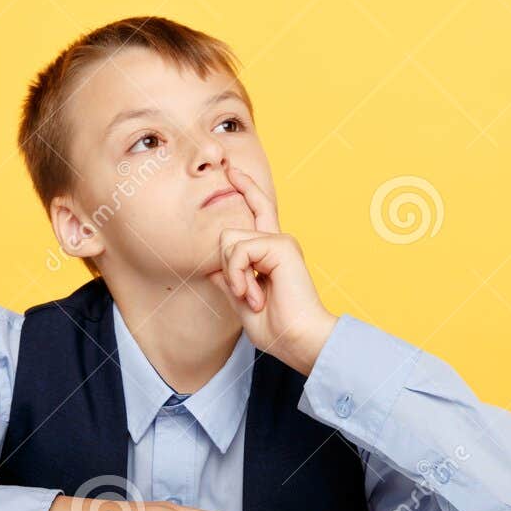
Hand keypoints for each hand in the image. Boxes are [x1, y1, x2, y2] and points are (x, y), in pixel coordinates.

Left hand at [207, 167, 338, 375]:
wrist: (300, 339)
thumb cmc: (277, 328)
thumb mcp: (243, 303)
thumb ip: (230, 282)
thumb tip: (211, 268)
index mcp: (272, 253)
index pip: (256, 213)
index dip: (246, 189)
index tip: (233, 171)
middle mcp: (277, 242)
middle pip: (229, 232)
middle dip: (226, 267)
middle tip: (246, 295)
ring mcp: (281, 241)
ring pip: (229, 241)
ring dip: (233, 275)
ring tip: (253, 297)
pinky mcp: (281, 245)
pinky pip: (239, 250)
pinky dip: (239, 276)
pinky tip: (254, 294)